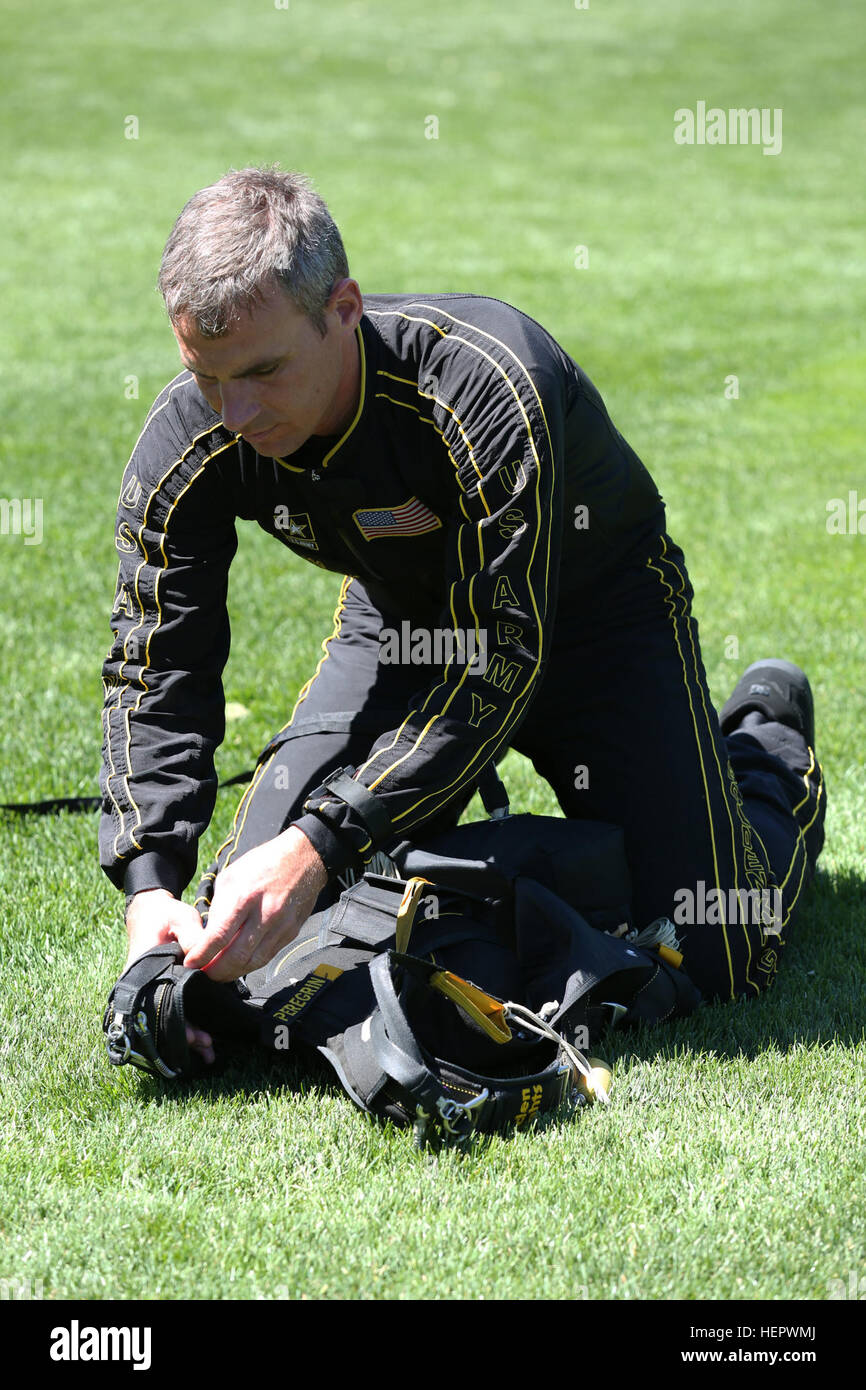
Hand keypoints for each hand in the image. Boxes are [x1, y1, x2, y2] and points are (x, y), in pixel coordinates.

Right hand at [124, 889, 214, 1063]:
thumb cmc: (165, 915)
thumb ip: (193, 936)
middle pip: (161, 1019)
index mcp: (142, 970)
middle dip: (184, 1035)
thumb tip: (204, 957)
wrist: (151, 911)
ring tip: (208, 1049)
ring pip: (165, 1020)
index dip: (176, 1023)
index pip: (158, 1005)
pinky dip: (186, 1025)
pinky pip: (171, 1012)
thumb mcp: (180, 919)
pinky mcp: (161, 989)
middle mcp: (142, 985)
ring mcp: (150, 989)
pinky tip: (202, 1041)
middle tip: (206, 1045)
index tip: (195, 1035)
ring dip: (186, 1034)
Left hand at [181, 826, 327, 982]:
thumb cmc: (262, 864)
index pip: (219, 937)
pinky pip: (267, 956)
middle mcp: (264, 914)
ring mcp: (280, 926)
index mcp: (244, 897)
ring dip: (233, 972)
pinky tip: (239, 964)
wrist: (303, 858)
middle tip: (203, 974)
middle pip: (236, 956)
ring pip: (253, 962)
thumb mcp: (230, 877)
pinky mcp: (290, 932)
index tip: (190, 963)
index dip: (202, 955)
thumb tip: (209, 935)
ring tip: (218, 973)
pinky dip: (250, 964)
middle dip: (216, 971)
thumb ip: (219, 908)